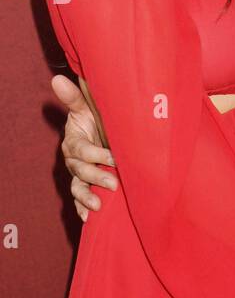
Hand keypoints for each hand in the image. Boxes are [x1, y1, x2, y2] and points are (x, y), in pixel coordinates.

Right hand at [53, 74, 116, 221]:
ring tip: (98, 207)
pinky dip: (82, 208)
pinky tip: (88, 218)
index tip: (114, 158)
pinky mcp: (85, 184)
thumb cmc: (97, 117)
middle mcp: (74, 158)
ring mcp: (79, 173)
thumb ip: (74, 97)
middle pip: (80, 170)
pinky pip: (80, 198)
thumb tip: (56, 78)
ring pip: (79, 186)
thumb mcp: (87, 107)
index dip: (96, 155)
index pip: (82, 150)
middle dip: (96, 177)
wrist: (103, 129)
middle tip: (114, 183)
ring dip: (87, 197)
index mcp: (75, 140)